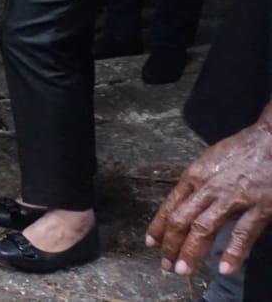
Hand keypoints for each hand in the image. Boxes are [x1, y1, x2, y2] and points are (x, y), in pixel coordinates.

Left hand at [147, 117, 271, 276]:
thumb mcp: (210, 162)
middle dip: (171, 245)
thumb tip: (187, 205)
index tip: (151, 244)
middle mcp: (209, 188)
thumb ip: (199, 184)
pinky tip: (224, 268)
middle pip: (182, 220)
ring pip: (204, 229)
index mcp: (195, 176)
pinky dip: (233, 252)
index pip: (170, 206)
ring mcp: (234, 198)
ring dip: (191, 251)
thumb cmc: (242, 150)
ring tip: (183, 270)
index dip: (159, 227)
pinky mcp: (260, 207)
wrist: (271, 140)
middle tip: (166, 265)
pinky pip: (242, 233)